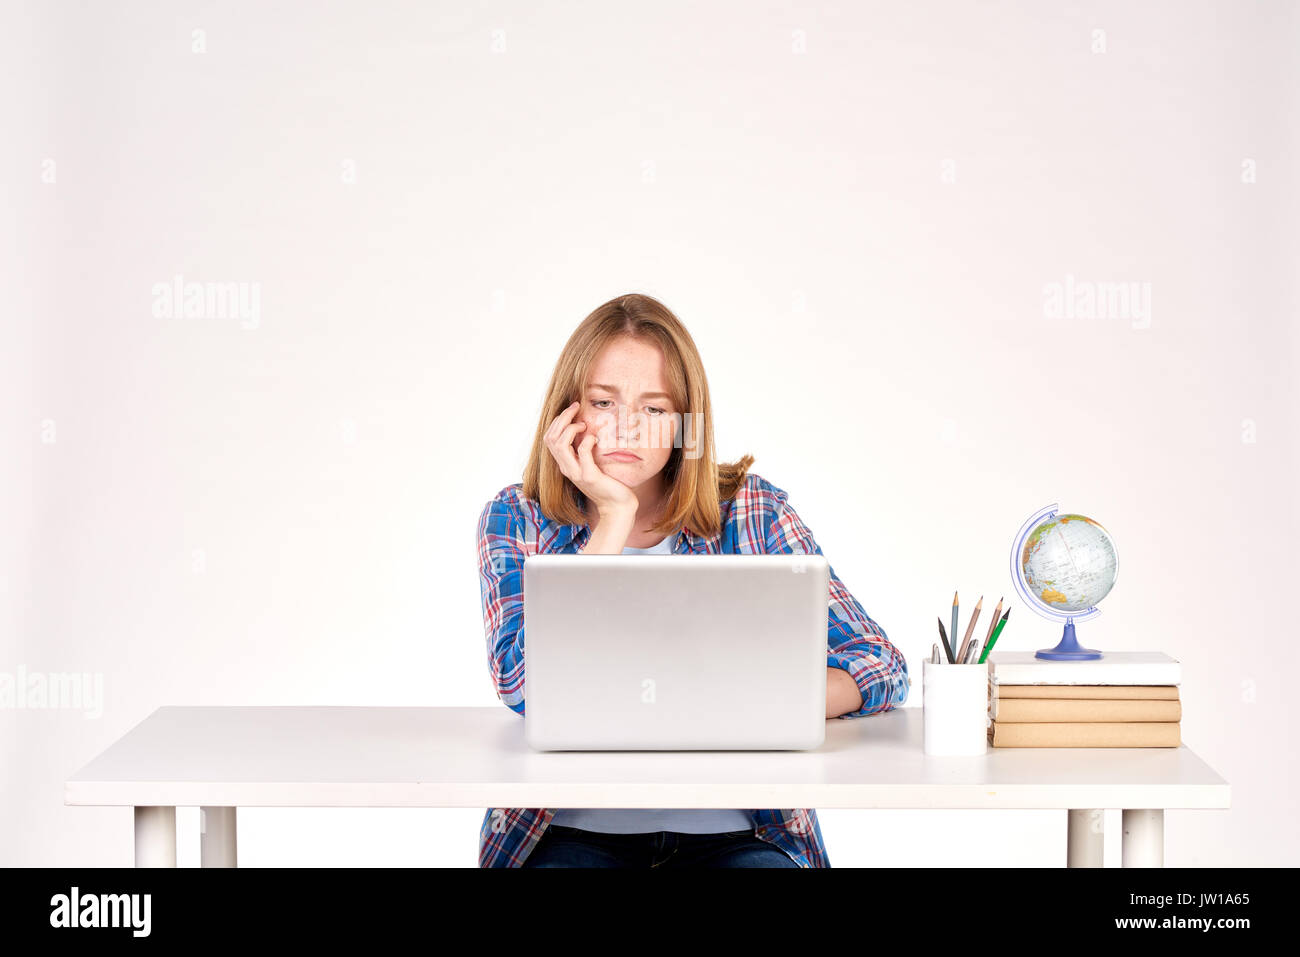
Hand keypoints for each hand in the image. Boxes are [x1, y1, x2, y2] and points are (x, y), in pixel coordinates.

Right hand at [543, 401, 637, 516]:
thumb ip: (584, 450)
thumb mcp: (591, 463)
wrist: (617, 507)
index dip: (558, 420)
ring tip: (584, 424)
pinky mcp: (589, 476)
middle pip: (550, 438)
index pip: (549, 438)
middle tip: (576, 408)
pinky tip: (595, 438)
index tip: (572, 409)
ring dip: (570, 428)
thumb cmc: (607, 483)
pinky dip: (587, 441)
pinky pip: (582, 453)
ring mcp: (576, 473)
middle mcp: (566, 468)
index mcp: (565, 463)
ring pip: (559, 444)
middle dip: (562, 418)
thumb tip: (586, 428)